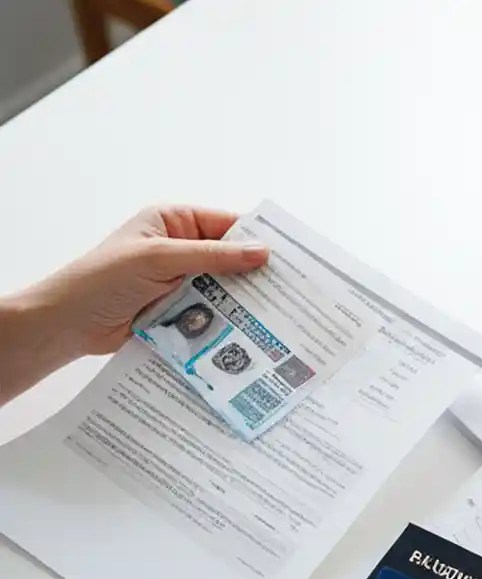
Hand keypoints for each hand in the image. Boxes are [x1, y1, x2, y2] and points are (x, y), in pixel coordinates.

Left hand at [26, 205, 268, 356]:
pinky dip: (226, 319)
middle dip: (254, 272)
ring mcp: (179, 280)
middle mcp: (180, 247)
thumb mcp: (159, 258)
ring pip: (223, 287)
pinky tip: (250, 329)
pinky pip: (211, 310)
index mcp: (173, 222)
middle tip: (290, 288)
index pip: (226, 224)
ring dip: (242, 299)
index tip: (289, 255)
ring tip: (277, 312)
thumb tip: (260, 252)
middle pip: (229, 257)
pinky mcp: (177, 308)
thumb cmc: (102, 279)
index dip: (257, 238)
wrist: (67, 325)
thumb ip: (211, 256)